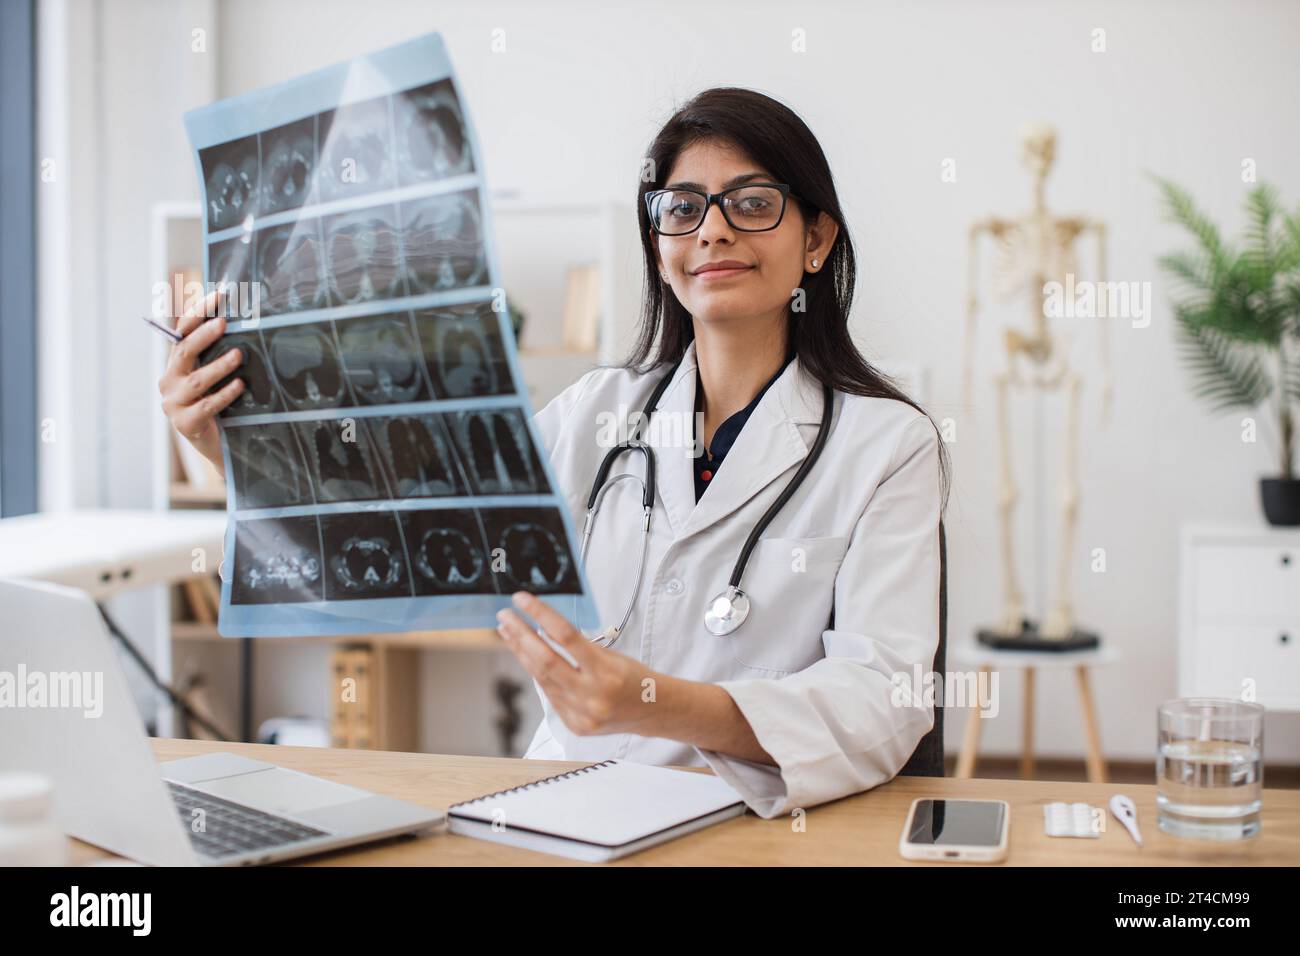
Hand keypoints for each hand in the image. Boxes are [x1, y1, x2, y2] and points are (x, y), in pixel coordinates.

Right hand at [157, 289, 241, 472]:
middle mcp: (169, 380)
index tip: (219, 294)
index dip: (199, 312)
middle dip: (204, 335)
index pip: (182, 331)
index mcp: (176, 364)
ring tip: (239, 355)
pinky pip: (207, 405)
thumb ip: (218, 354)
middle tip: (224, 323)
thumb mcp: (215, 377)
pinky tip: (240, 386)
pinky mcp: (185, 424)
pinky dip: (224, 394)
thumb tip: (242, 321)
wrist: (215, 444)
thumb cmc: (218, 404)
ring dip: (218, 366)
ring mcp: (174, 403)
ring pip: (196, 380)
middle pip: (184, 351)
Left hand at [496, 591, 654, 736]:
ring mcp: (581, 714)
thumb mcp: (613, 655)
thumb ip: (580, 647)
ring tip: (509, 633)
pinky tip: (528, 658)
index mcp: (606, 672)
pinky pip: (549, 695)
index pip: (565, 636)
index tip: (522, 600)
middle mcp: (592, 695)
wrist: (654, 710)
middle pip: (544, 660)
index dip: (540, 615)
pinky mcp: (574, 725)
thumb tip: (543, 630)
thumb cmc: (635, 677)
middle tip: (506, 616)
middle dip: (520, 636)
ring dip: (522, 653)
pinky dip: (537, 674)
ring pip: (541, 678)